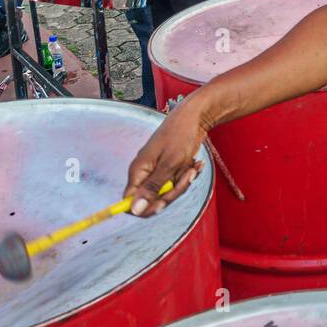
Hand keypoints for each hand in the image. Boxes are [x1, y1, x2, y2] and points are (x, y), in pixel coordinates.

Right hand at [125, 102, 207, 216]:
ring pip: (168, 192)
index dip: (147, 207)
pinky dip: (188, 175)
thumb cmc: (180, 135)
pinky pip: (177, 183)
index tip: (163, 202)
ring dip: (183, 182)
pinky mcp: (169, 170)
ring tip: (192, 166)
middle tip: (187, 175)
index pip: (131, 202)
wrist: (195, 116)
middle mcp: (144, 173)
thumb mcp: (169, 164)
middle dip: (173, 192)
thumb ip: (152, 188)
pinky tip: (195, 164)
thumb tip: (134, 210)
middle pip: (153, 199)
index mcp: (138, 171)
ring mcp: (157, 171)